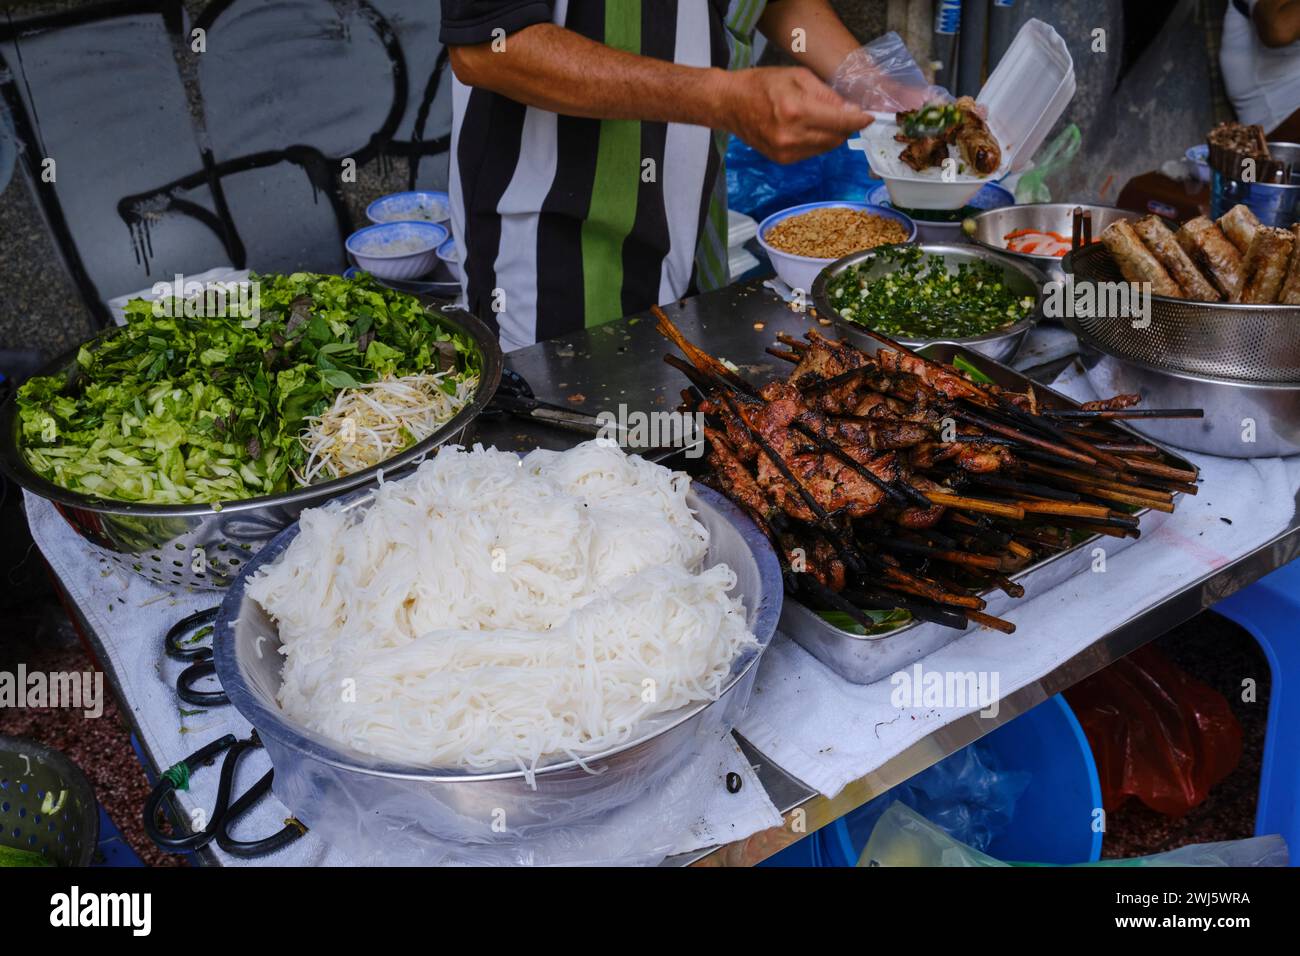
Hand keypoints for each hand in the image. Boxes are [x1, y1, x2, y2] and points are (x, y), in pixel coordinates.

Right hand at [720, 66, 871, 163]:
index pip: (840, 121)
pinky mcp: (782, 160)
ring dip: (832, 135)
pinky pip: (812, 153)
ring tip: (823, 118)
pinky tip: (808, 128)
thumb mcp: (797, 77)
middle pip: (836, 138)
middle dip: (846, 127)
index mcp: (796, 110)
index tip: (870, 117)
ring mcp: (786, 151)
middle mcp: (792, 135)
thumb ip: (826, 94)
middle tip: (847, 114)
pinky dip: (817, 141)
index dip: (859, 121)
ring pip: (826, 147)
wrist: (729, 104)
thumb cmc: (762, 84)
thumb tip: (850, 110)